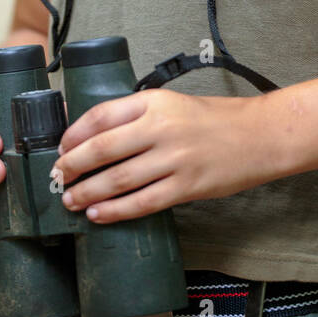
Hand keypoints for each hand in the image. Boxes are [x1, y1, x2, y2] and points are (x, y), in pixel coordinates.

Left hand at [53, 88, 278, 222]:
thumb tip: (95, 134)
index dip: (74, 134)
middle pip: (102, 149)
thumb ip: (138, 115)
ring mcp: (174, 158)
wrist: (260, 135)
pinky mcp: (187, 186)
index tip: (60, 147)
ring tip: (70, 200)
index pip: (101, 115)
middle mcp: (161, 127)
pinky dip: (115, 211)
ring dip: (87, 192)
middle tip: (57, 177)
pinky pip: (142, 202)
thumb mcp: (173, 103)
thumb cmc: (216, 119)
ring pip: (117, 179)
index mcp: (154, 101)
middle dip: (72, 167)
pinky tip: (98, 215)